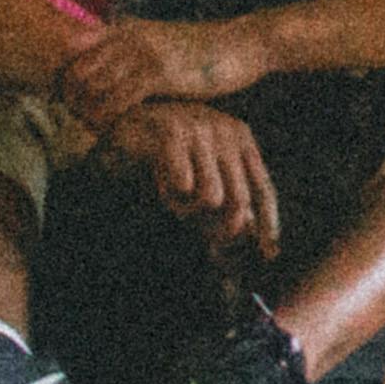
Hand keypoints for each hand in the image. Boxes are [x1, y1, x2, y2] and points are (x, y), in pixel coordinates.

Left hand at [55, 13, 259, 125]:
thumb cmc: (206, 51)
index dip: (67, 79)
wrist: (244, 43)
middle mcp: (129, 36)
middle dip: (73, 100)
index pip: (74, 50)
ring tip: (96, 131)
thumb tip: (115, 75)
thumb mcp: (163, 43)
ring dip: (88, 114)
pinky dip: (110, 120)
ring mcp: (142, 53)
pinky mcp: (159, 72)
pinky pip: (118, 100)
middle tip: (82, 123)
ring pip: (91, 87)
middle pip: (75, 71)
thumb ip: (137, 52)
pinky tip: (115, 133)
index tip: (75, 102)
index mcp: (126, 28)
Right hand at [112, 98, 279, 252]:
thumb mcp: (200, 178)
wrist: (115, 129)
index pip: (263, 189)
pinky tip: (155, 178)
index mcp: (240, 138)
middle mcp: (226, 130)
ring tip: (167, 193)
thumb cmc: (161, 157)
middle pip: (239, 201)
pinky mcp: (174, 132)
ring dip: (186, 208)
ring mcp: (201, 128)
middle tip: (187, 222)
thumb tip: (245, 234)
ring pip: (211, 198)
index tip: (269, 256)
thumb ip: (224, 203)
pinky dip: (167, 192)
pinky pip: (182, 186)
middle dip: (215, 226)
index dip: (268, 224)